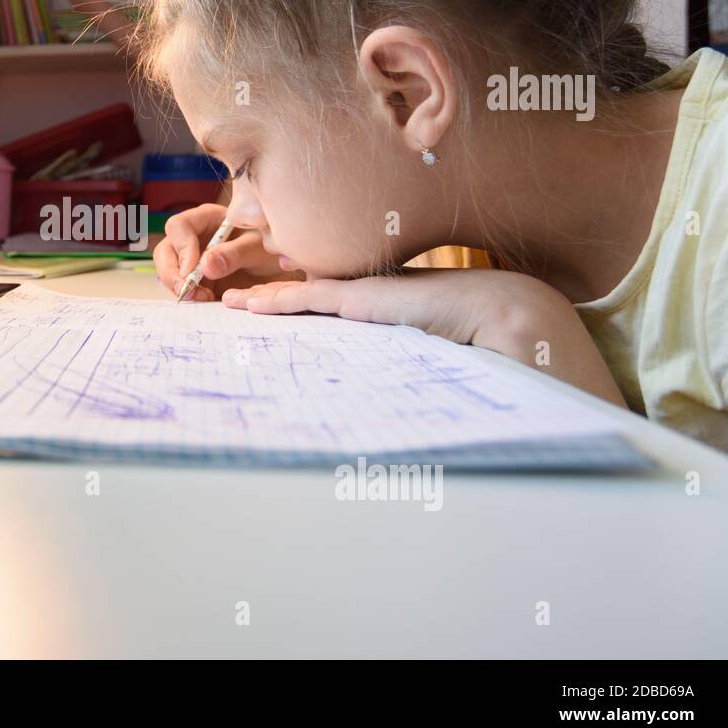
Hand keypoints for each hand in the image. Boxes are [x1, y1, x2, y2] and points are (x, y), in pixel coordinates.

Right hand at [153, 203, 296, 301]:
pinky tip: (208, 300)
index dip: (182, 248)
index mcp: (207, 219)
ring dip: (180, 287)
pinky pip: (182, 288)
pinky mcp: (196, 279)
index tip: (191, 270)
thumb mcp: (259, 249)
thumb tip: (205, 265)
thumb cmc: (272, 250)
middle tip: (188, 291)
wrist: (280, 271)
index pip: (179, 227)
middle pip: (166, 250)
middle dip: (172, 273)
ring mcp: (192, 260)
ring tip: (204, 297)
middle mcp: (194, 237)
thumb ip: (235, 254)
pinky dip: (190, 297)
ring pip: (169, 271)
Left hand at [222, 268, 627, 407]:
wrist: (499, 312)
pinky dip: (275, 303)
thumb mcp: (432, 367)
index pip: (331, 317)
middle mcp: (368, 303)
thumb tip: (405, 431)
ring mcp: (362, 297)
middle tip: (233, 308)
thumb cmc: (478, 347)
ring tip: (228, 305)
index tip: (272, 326)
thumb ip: (410, 383)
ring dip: (261, 302)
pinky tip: (248, 307)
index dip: (299, 316)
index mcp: (384, 317)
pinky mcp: (358, 298)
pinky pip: (306, 300)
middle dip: (269, 305)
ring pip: (298, 299)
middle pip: (306, 304)